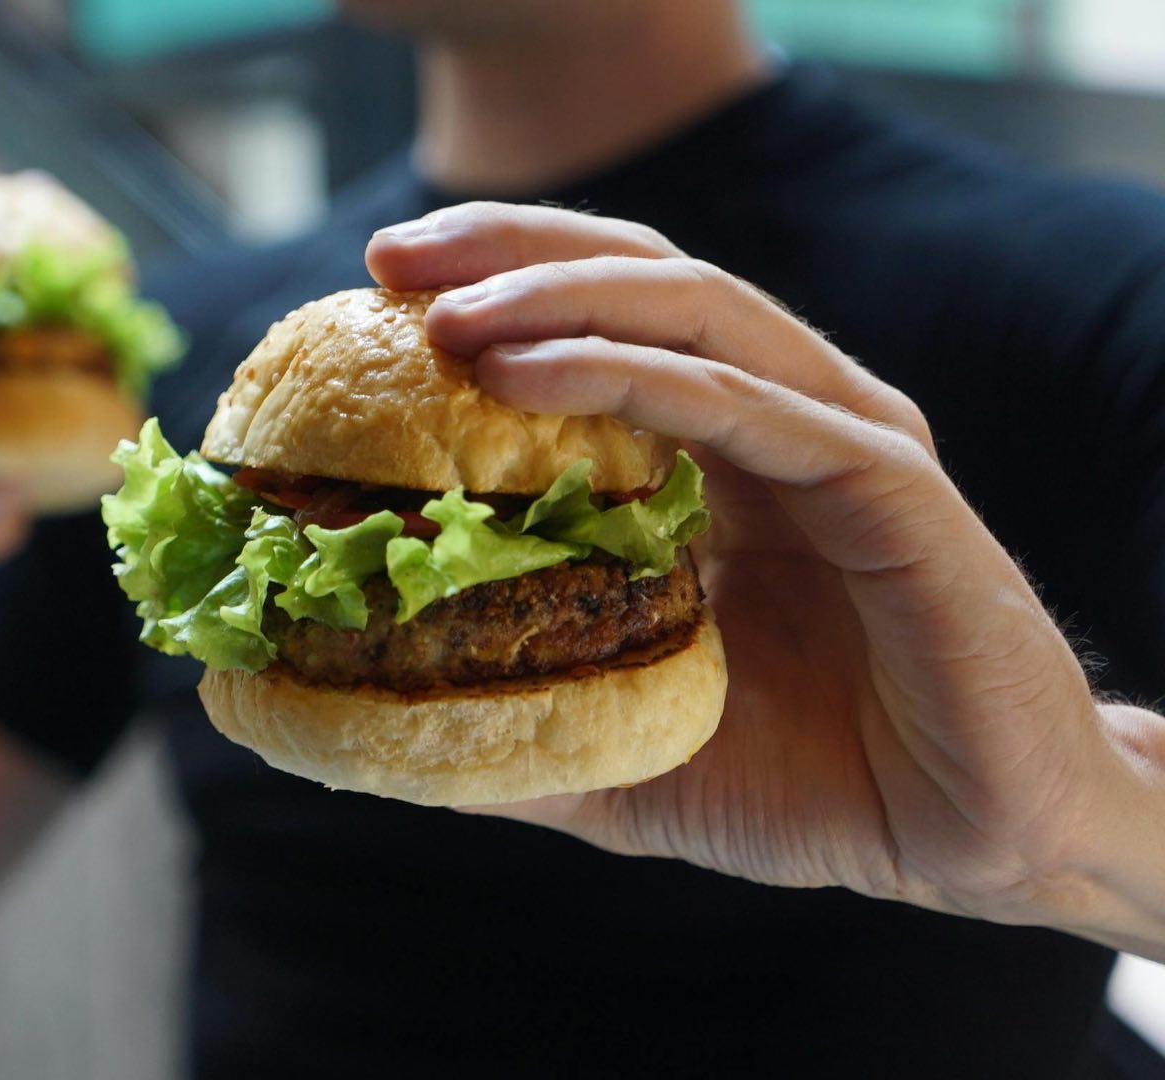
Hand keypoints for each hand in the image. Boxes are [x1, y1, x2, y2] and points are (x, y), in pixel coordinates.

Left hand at [366, 203, 1164, 952]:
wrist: (973, 842)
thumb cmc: (806, 785)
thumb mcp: (622, 745)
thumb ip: (514, 714)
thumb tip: (372, 713)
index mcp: (723, 453)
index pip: (604, 320)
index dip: (497, 283)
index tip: (373, 288)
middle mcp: (783, 417)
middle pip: (641, 277)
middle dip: (510, 251)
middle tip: (387, 258)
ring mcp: (841, 439)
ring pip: (694, 312)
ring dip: (559, 297)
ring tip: (447, 316)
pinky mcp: (889, 485)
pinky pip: (748, 405)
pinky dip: (633, 375)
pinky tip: (525, 375)